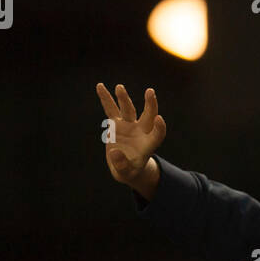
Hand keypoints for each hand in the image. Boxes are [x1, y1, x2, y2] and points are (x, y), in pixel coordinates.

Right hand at [97, 83, 166, 199]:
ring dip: (124, 98)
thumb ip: (122, 165)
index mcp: (148, 145)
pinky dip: (106, 98)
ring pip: (128, 109)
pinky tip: (100, 86)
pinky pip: (111, 109)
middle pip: (148, 116)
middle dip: (150, 105)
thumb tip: (115, 152)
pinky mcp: (116, 123)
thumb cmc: (129, 171)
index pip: (157, 135)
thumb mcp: (126, 174)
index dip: (159, 128)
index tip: (159, 118)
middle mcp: (141, 132)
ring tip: (120, 87)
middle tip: (150, 91)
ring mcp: (129, 126)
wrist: (124, 167)